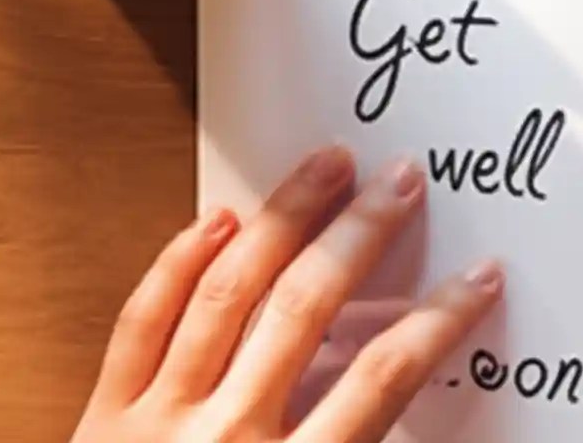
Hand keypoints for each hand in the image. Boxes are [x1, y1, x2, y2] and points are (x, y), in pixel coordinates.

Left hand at [72, 146, 503, 442]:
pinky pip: (141, 319)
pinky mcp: (104, 414)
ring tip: (324, 167)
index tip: (478, 279)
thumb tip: (405, 398)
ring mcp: (158, 418)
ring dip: (284, 219)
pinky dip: (178, 261)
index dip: (440, 319)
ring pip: (229, 291)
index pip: (384, 379)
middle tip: (400, 183)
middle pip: (307, 309)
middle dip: (363, 235)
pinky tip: (217, 219)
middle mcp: (226, 437)